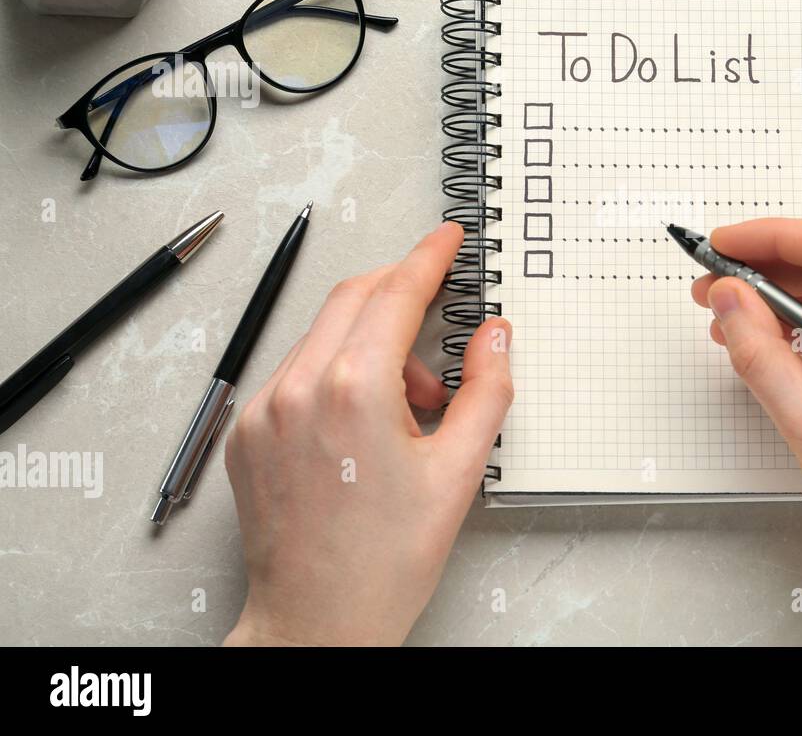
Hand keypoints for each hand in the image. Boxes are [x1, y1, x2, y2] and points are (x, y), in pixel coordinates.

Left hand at [222, 222, 512, 645]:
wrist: (316, 623)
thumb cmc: (383, 562)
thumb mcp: (459, 472)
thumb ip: (486, 390)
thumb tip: (494, 335)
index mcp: (352, 391)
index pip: (395, 293)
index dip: (427, 257)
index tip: (446, 238)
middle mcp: (297, 389)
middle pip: (352, 298)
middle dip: (400, 291)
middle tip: (441, 311)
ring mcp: (263, 410)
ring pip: (323, 334)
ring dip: (373, 342)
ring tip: (414, 404)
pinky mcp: (246, 432)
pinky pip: (297, 370)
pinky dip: (338, 372)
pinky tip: (369, 420)